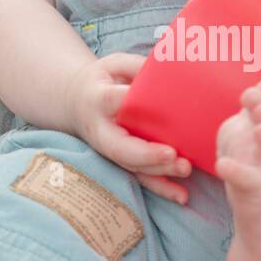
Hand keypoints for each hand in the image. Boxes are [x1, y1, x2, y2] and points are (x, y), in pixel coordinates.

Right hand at [65, 52, 191, 204]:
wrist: (75, 103)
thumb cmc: (103, 80)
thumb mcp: (115, 64)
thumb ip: (137, 66)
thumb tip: (170, 71)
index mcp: (99, 99)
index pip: (112, 102)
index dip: (131, 107)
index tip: (156, 112)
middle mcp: (102, 130)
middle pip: (122, 147)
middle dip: (147, 155)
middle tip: (174, 155)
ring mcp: (111, 150)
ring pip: (132, 167)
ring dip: (159, 175)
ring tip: (185, 170)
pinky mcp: (122, 162)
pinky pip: (140, 178)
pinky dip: (162, 188)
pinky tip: (182, 196)